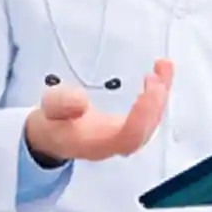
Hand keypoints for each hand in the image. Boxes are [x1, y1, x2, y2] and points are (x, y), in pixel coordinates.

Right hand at [24, 60, 173, 163]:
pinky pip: (150, 114)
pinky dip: (158, 95)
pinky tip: (159, 75)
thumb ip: (61, 104)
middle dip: (156, 102)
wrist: (51, 137)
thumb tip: (80, 100)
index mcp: (97, 144)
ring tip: (163, 67)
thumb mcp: (49, 111)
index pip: (129, 136)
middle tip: (159, 74)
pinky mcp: (129, 127)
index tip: (149, 88)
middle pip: (145, 130)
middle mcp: (115, 144)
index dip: (142, 115)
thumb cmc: (53, 124)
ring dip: (161, 95)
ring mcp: (124, 137)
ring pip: (151, 122)